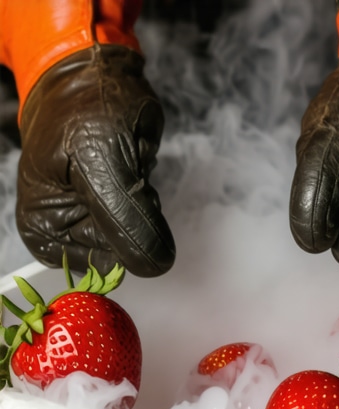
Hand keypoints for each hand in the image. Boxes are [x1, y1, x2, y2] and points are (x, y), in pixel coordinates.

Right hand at [17, 44, 174, 276]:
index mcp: (45, 232)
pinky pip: (149, 213)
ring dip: (144, 198)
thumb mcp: (102, 165)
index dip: (121, 235)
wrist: (96, 76)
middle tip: (120, 173)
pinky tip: (133, 165)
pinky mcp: (119, 204)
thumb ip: (126, 220)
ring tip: (124, 163)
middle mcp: (69, 232)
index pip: (102, 266)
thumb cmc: (85, 110)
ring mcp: (97, 218)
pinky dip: (149, 190)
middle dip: (134, 212)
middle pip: (125, 250)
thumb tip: (155, 264)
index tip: (115, 195)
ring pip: (141, 232)